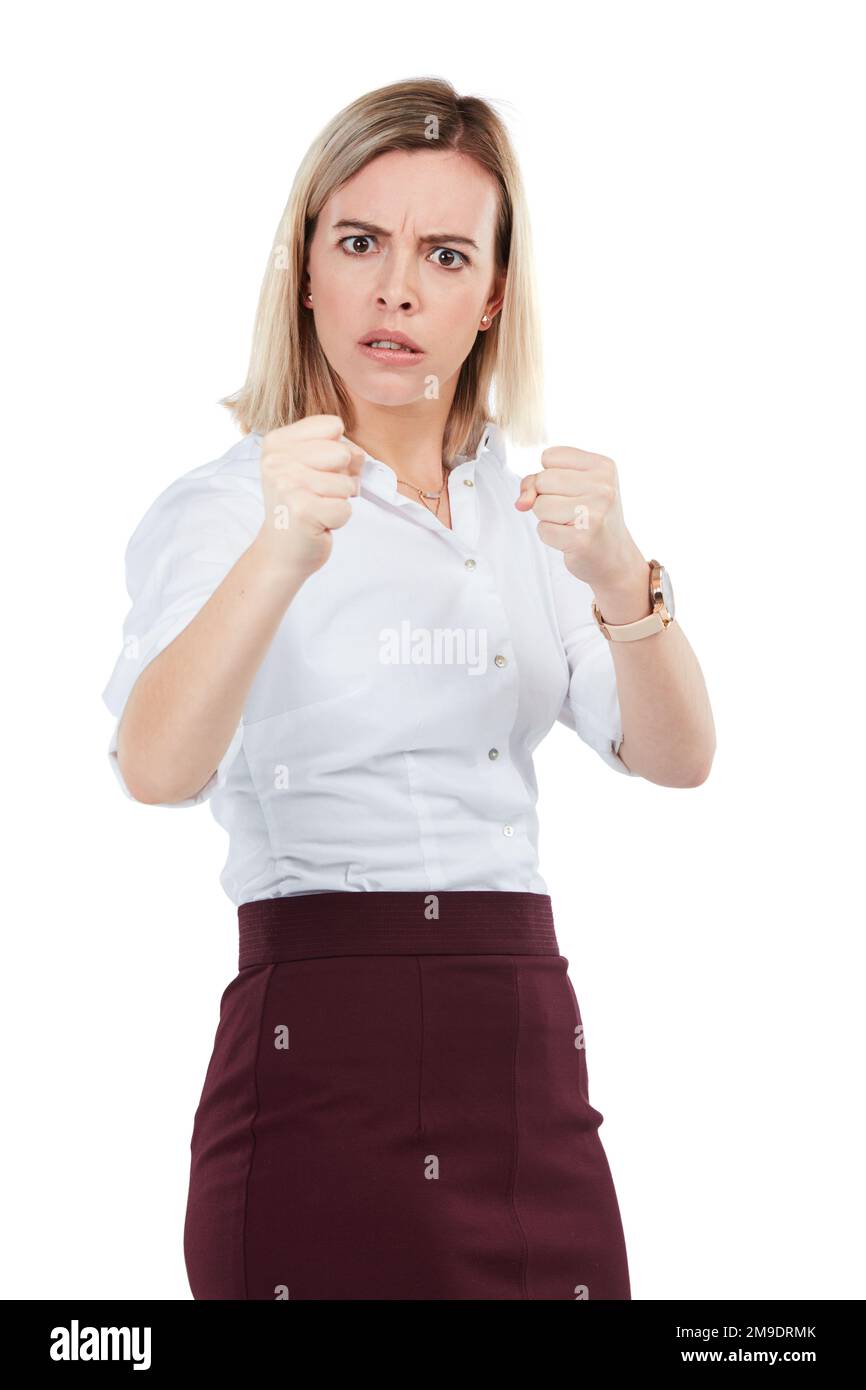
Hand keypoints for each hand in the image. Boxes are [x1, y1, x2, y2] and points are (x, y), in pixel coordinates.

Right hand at [254, 414, 364, 578]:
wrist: (282, 550)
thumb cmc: (301, 504)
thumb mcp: (310, 465)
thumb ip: (335, 447)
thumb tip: (358, 454)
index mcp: (277, 442)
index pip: (332, 426)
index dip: (336, 451)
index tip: (318, 471)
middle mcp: (277, 461)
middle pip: (343, 453)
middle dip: (342, 477)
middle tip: (320, 493)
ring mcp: (288, 486)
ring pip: (347, 483)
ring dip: (340, 500)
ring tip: (318, 508)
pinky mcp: (303, 512)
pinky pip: (346, 508)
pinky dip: (339, 519)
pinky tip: (319, 523)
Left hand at [515, 444, 644, 591]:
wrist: (613, 556)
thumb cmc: (589, 517)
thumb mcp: (570, 487)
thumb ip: (537, 481)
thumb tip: (522, 502)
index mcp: (603, 466)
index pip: (549, 456)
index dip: (549, 476)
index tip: (572, 491)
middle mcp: (603, 487)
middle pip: (542, 480)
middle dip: (546, 498)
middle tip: (572, 511)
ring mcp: (594, 512)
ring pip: (539, 505)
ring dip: (548, 518)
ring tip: (572, 524)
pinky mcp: (582, 538)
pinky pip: (543, 530)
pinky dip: (551, 536)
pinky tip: (571, 539)